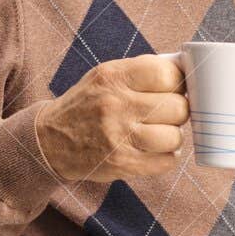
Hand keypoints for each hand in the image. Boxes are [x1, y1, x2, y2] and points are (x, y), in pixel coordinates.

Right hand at [33, 54, 188, 180]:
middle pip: (177, 107)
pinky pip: (166, 162)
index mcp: (113, 77)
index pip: (168, 75)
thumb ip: (141, 71)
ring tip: (158, 134)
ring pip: (175, 137)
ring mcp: (119, 136)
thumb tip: (186, 74)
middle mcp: (116, 105)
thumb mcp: (105, 76)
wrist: (49, 140)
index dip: (178, 83)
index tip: (174, 90)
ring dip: (172, 137)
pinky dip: (165, 158)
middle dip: (177, 112)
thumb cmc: (86, 105)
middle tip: (165, 115)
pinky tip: (152, 151)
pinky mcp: (122, 163)